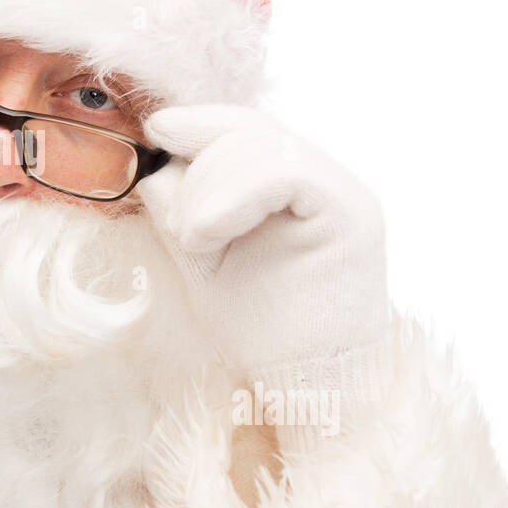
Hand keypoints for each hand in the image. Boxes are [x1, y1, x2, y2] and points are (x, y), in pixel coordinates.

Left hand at [137, 104, 392, 444]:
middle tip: (182, 227)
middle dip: (197, 165)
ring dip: (208, 187)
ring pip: (263, 144)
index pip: (245, 126)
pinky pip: (286, 172)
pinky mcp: (354, 215)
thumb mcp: (202, 253)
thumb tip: (153, 160)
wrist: (306, 386)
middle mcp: (325, 178)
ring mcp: (343, 192)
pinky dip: (231, 196)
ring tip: (195, 240)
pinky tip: (205, 235)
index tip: (155, 133)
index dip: (197, 122)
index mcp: (291, 182)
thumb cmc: (257, 324)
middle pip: (251, 128)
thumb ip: (181, 204)